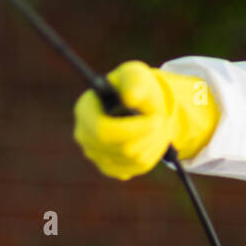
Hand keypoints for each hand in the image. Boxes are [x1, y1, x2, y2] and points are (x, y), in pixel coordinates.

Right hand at [73, 61, 219, 179]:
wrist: (139, 104)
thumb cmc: (134, 87)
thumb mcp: (136, 77)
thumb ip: (134, 82)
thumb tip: (130, 97)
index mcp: (85, 110)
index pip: (103, 131)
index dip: (132, 129)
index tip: (157, 120)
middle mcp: (84, 135)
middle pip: (121, 149)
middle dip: (148, 136)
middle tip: (162, 121)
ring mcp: (95, 155)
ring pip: (134, 159)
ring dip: (154, 141)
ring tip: (158, 125)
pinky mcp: (110, 168)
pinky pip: (138, 167)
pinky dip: (152, 152)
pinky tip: (152, 138)